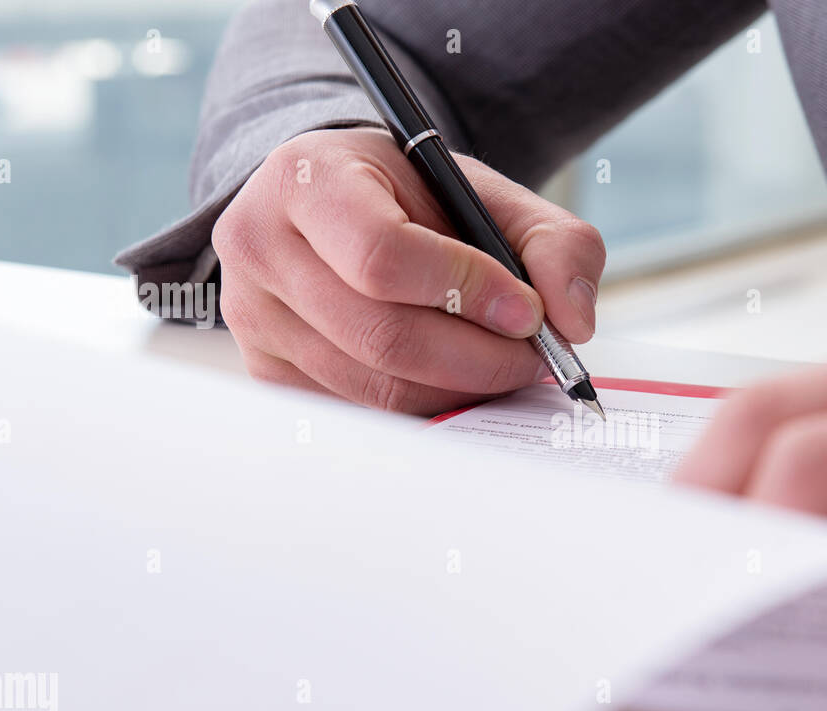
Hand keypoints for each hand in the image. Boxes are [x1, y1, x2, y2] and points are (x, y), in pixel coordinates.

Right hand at [211, 128, 605, 414]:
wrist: (338, 209)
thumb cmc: (410, 199)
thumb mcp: (487, 193)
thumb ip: (554, 242)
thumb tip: (572, 323)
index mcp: (306, 179)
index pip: (383, 256)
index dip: (466, 291)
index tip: (525, 311)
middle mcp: (260, 247)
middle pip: (383, 337)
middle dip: (479, 358)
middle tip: (530, 356)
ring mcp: (253, 318)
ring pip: (376, 389)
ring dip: (458, 390)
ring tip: (498, 364)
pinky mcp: (268, 372)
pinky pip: (361, 414)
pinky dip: (423, 407)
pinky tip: (451, 379)